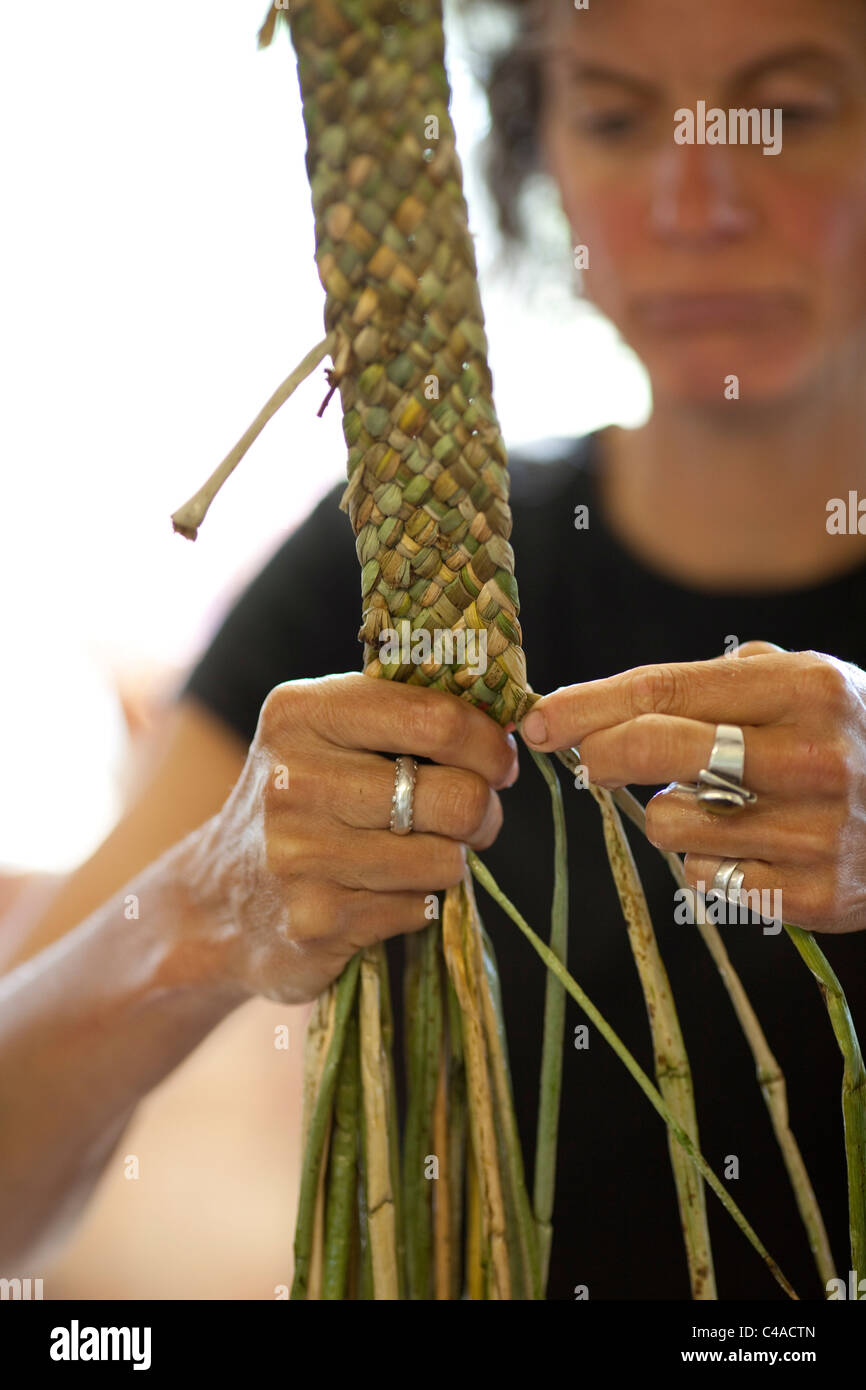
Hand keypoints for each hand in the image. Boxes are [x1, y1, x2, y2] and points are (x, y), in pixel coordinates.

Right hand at [187, 673, 518, 1003]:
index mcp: (301, 714)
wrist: (217, 900)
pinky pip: (419, 908)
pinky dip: (418, 903)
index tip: (498, 762)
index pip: (436, 718)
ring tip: (423, 855)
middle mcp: (294, 780)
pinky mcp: (315, 922)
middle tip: (473, 817)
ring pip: (445, 859)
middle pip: (456, 796)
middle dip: (483, 811)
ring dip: (451, 861)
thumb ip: (403, 715)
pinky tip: (382, 892)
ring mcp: (301, 856)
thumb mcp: (326, 734)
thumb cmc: (302, 802)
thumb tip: (509, 717)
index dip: (489, 744)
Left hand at [520, 642, 865, 932]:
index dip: (589, 705)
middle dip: (600, 753)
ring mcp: (817, 833)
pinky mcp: (818, 898)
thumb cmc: (857, 738)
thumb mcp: (815, 682)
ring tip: (715, 806)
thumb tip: (618, 704)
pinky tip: (749, 849)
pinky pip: (710, 880)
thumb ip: (728, 677)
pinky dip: (711, 864)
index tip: (539, 719)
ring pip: (673, 826)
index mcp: (806, 689)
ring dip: (670, 815)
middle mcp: (813, 758)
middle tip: (582, 761)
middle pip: (661, 751)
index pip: (666, 690)